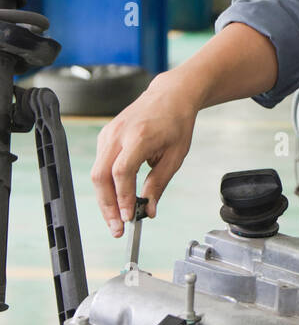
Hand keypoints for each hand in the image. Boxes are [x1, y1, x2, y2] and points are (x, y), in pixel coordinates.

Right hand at [90, 77, 197, 237]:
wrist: (169, 96)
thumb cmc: (176, 123)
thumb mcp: (175, 156)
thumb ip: (159, 183)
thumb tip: (149, 209)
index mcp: (139, 137)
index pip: (122, 172)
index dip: (122, 197)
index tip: (128, 217)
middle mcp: (118, 134)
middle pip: (101, 176)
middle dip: (107, 206)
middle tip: (117, 227)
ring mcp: (108, 134)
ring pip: (97, 173)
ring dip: (105, 199)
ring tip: (116, 219)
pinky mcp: (105, 136)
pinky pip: (100, 166)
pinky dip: (106, 185)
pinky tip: (117, 199)